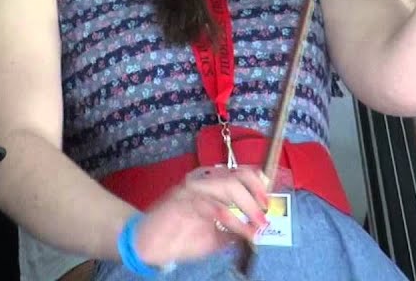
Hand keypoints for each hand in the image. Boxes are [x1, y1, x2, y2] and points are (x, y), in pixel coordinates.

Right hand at [132, 165, 269, 267]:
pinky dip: (234, 220)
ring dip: (247, 207)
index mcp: (209, 183)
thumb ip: (233, 228)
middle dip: (255, 196)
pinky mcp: (185, 200)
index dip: (257, 183)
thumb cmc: (180, 236)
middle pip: (236, 176)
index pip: (238, 172)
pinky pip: (216, 206)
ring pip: (228, 186)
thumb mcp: (214, 234)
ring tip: (257, 225)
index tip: (268, 200)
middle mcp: (202, 180)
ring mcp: (193, 188)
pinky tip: (242, 232)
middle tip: (264, 216)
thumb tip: (255, 229)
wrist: (147, 242)